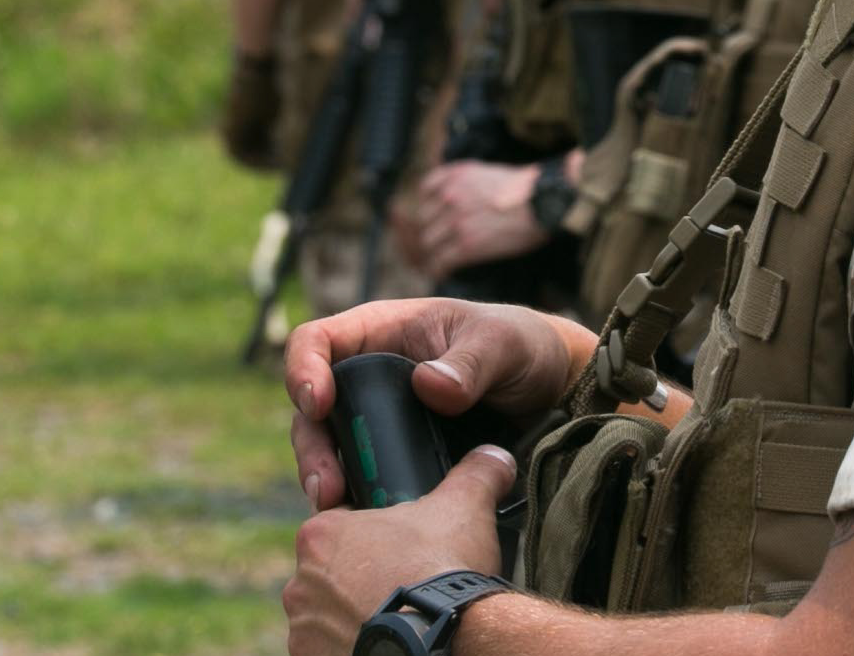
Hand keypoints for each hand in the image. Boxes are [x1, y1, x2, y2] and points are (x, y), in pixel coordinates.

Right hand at [283, 297, 579, 509]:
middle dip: (311, 445)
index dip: (303, 368)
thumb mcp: (501, 344)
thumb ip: (470, 363)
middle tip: (327, 483)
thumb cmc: (521, 346)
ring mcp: (378, 417)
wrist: (550, 390)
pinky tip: (362, 521)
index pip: (317, 339)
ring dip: (325, 475)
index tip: (317, 403)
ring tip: (336, 504)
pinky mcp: (393, 453)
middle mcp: (368, 375)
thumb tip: (429, 387)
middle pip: (313, 406)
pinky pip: (362, 473)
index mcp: (380, 331)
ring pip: (330, 445)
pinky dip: (355, 496)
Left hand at [284, 447, 512, 655]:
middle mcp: (301, 585)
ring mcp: (305, 631)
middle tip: (405, 588)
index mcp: (320, 536)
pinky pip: (332, 652)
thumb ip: (474, 476)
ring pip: (331, 618)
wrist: (443, 643)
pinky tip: (390, 644)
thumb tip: (494, 457)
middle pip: (334, 576)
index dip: (373, 540)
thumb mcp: (463, 510)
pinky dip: (355, 648)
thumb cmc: (441, 573)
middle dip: (364, 581)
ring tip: (402, 620)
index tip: (401, 555)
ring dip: (357, 618)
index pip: (340, 529)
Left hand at [412, 160, 545, 273]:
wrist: (544, 202)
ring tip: (438, 261)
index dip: (431, 205)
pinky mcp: (466, 245)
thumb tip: (457, 201)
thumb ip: (467, 183)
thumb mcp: (489, 173)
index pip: (426, 190)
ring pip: (429, 241)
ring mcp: (456, 220)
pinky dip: (438, 268)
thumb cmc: (526, 190)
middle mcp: (451, 195)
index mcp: (456, 175)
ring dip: (433, 252)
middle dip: (431, 230)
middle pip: (425, 218)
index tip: (436, 217)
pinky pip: (441, 260)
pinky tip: (442, 272)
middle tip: (438, 242)